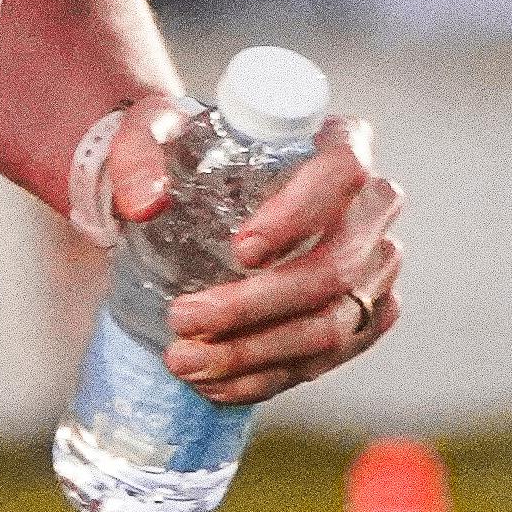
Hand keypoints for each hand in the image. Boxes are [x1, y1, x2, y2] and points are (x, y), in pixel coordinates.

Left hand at [83, 102, 401, 407]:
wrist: (205, 193)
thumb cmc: (192, 153)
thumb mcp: (153, 129)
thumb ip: (137, 151)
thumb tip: (145, 203)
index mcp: (341, 142)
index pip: (344, 172)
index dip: (299, 215)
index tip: (241, 250)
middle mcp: (374, 207)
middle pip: (336, 267)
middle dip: (255, 305)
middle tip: (183, 318)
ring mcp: (375, 267)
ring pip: (332, 324)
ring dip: (255, 353)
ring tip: (186, 359)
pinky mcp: (364, 316)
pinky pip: (327, 359)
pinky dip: (266, 377)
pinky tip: (215, 381)